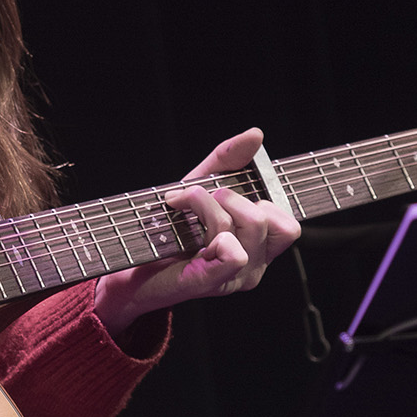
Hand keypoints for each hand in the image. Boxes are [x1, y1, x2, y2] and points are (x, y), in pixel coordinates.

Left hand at [93, 129, 300, 339]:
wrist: (129, 262)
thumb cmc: (169, 227)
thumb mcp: (202, 184)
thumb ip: (229, 160)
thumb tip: (256, 134)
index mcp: (257, 246)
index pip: (288, 224)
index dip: (264, 199)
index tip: (226, 190)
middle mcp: (253, 265)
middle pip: (269, 220)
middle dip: (230, 195)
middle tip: (197, 196)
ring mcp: (234, 278)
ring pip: (249, 227)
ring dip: (209, 205)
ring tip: (182, 206)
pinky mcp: (211, 283)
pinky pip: (234, 254)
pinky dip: (213, 230)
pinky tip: (190, 233)